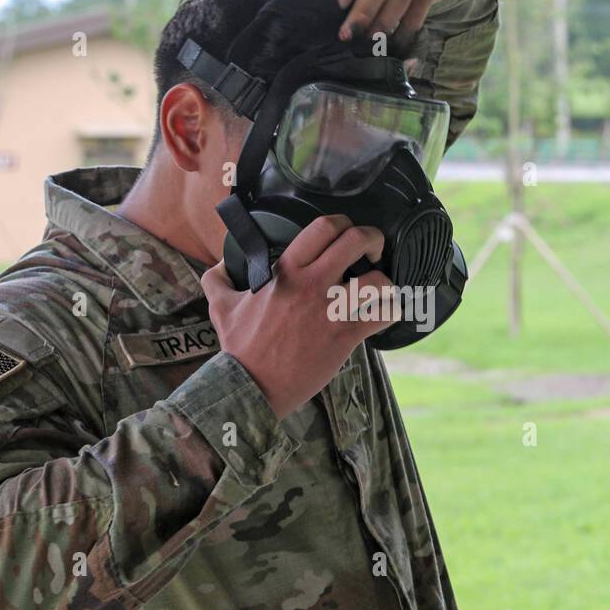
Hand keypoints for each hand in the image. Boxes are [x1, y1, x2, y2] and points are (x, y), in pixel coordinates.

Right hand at [202, 216, 394, 419]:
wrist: (252, 385)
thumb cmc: (239, 347)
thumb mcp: (220, 305)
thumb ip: (219, 278)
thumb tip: (220, 264)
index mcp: (287, 271)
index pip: (323, 227)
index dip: (343, 223)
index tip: (347, 232)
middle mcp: (312, 285)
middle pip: (356, 241)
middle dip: (373, 239)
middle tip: (374, 250)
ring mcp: (331, 311)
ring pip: (377, 281)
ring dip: (385, 281)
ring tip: (382, 288)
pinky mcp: (345, 337)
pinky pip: (382, 316)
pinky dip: (391, 311)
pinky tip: (386, 313)